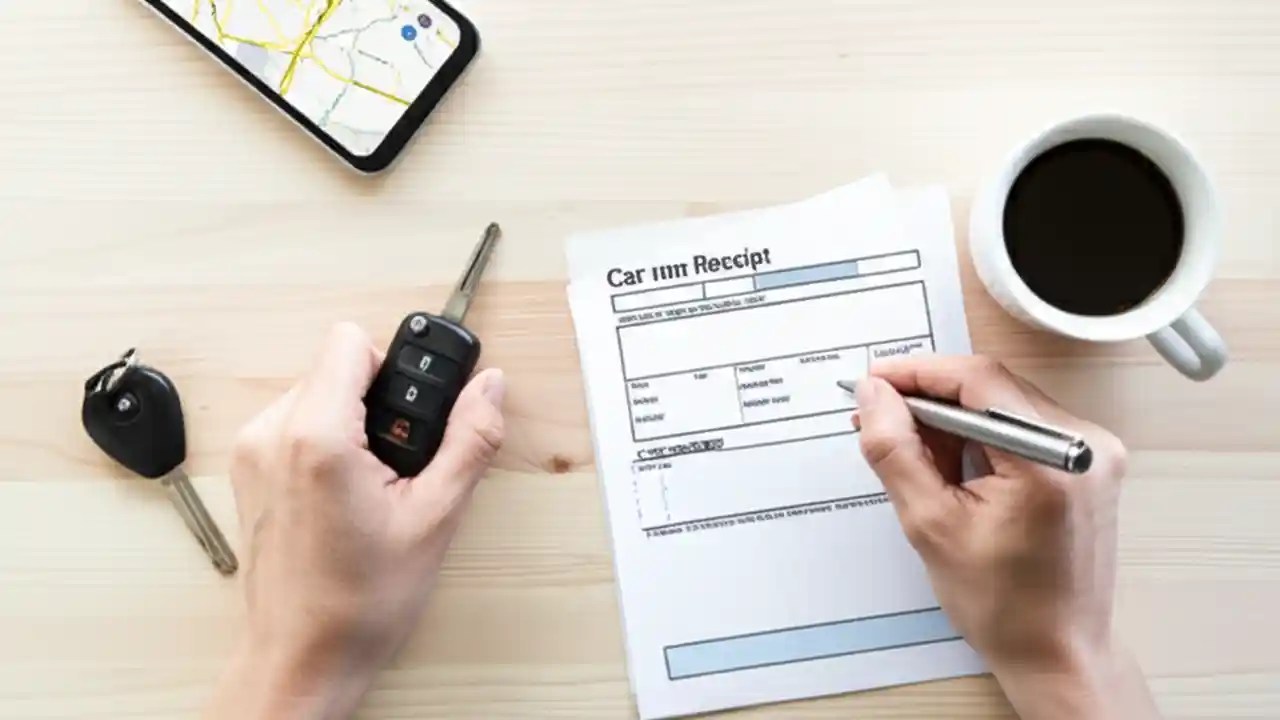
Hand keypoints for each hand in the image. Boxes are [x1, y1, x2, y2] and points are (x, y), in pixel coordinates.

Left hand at [205, 323, 505, 719]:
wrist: (303, 657)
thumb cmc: (359, 602)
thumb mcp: (435, 517)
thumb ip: (469, 440)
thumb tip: (490, 388)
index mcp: (317, 438)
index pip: (350, 342)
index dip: (394, 365)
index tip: (414, 408)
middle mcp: (271, 435)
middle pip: (334, 366)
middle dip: (377, 400)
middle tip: (398, 461)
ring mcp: (252, 453)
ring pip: (314, 393)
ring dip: (350, 421)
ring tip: (373, 483)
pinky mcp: (247, 472)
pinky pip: (293, 423)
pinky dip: (324, 441)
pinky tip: (346, 492)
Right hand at [855, 356, 1158, 719]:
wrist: (1058, 652)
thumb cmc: (1005, 606)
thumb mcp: (930, 525)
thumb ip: (896, 451)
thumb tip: (874, 396)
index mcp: (1052, 460)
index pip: (978, 381)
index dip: (918, 373)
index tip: (875, 382)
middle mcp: (1085, 445)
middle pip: (992, 387)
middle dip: (929, 398)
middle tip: (879, 417)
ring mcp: (1093, 452)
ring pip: (1004, 404)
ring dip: (952, 418)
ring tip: (911, 452)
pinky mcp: (1086, 463)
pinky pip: (1022, 426)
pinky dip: (979, 436)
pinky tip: (949, 463)